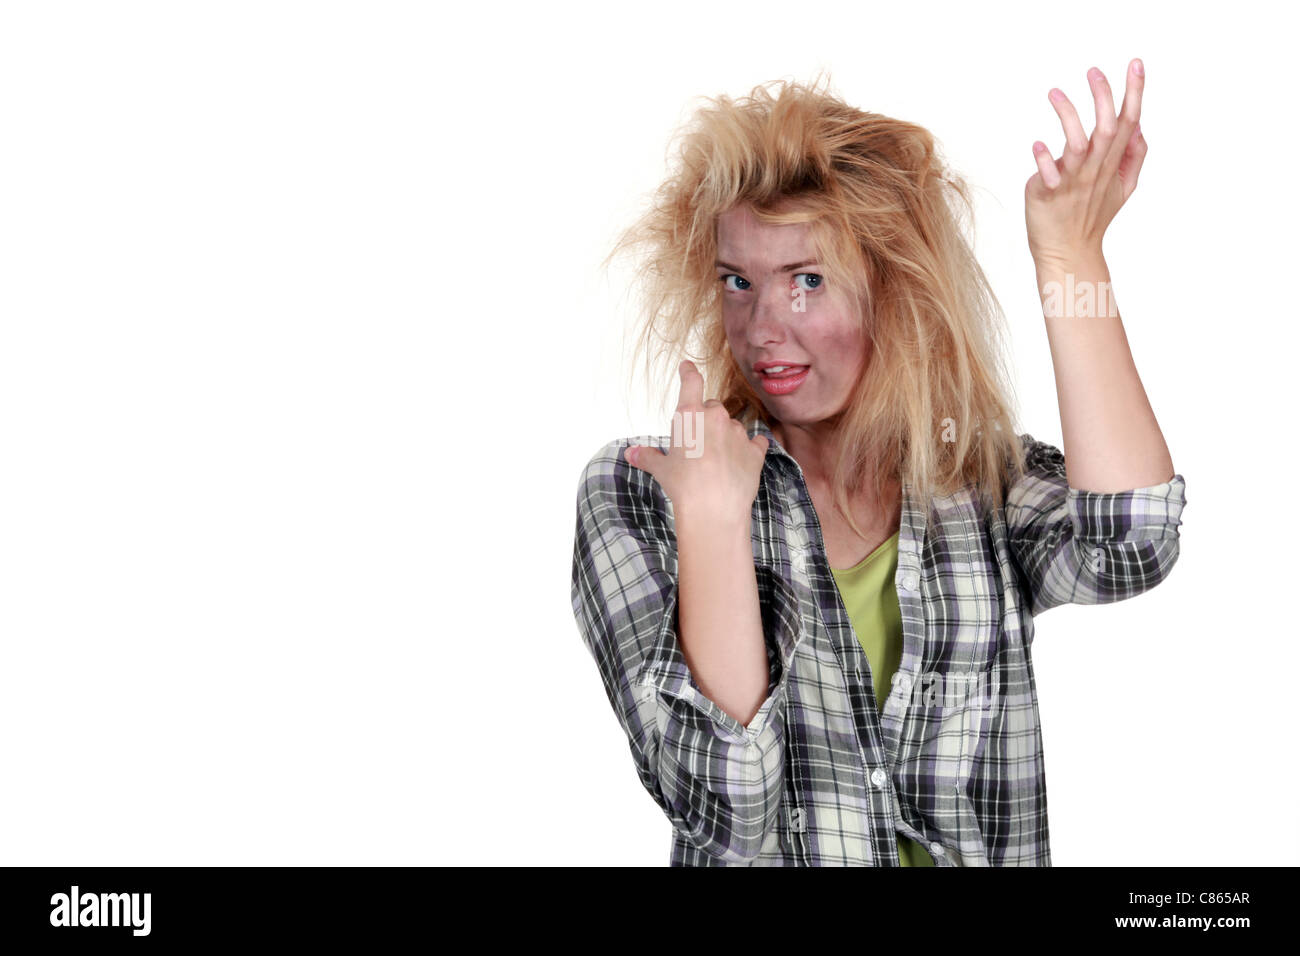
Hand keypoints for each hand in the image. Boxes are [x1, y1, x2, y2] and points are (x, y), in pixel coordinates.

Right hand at [624, 360, 769, 524]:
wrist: (714, 509)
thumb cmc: (684, 486)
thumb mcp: (661, 469)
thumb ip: (647, 457)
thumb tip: (630, 454)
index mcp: (689, 415)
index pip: (691, 382)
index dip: (688, 371)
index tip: (687, 365)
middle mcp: (716, 417)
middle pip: (711, 407)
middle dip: (705, 420)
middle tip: (697, 444)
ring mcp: (738, 432)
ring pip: (731, 426)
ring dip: (725, 436)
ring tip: (716, 462)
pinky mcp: (755, 450)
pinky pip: (754, 442)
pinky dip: (748, 448)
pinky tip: (740, 461)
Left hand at [1024, 58, 1146, 265]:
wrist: (1069, 251)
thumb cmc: (1092, 215)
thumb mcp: (1124, 186)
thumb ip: (1135, 154)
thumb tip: (1138, 123)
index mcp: (1113, 163)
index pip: (1129, 122)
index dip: (1134, 93)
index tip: (1135, 64)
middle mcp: (1095, 170)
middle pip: (1105, 129)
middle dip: (1103, 98)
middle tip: (1093, 72)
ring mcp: (1072, 182)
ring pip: (1076, 146)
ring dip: (1068, 118)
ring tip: (1054, 93)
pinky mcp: (1047, 195)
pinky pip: (1047, 176)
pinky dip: (1044, 161)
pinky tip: (1038, 145)